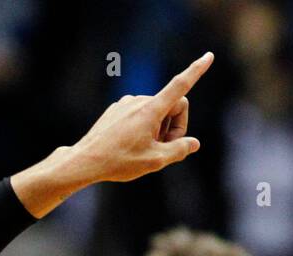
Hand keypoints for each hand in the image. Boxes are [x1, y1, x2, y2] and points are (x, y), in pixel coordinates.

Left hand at [11, 52, 213, 216]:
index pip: (180, 86)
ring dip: (158, 128)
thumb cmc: (118, 161)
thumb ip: (179, 150)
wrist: (83, 162)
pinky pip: (138, 114)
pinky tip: (129, 144)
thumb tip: (193, 143)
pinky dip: (143, 127)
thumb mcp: (155, 160)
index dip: (196, 71)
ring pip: (155, 111)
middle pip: (172, 106)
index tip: (208, 56)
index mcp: (151, 109)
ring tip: (143, 149)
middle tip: (163, 150)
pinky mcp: (115, 109)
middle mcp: (139, 100)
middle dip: (174, 126)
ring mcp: (125, 103)